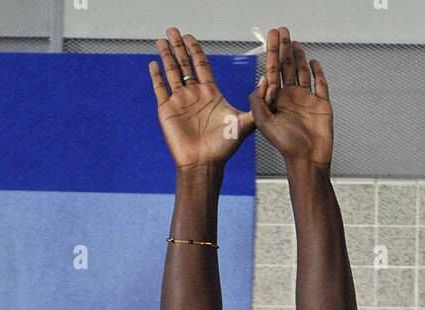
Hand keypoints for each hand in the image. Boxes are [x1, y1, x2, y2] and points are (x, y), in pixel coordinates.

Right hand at [149, 27, 254, 168]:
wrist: (204, 164)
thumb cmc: (224, 148)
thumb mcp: (245, 123)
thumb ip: (258, 103)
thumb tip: (271, 82)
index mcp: (210, 93)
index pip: (201, 65)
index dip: (195, 50)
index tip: (190, 37)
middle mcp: (194, 95)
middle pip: (184, 64)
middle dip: (179, 46)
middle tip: (173, 29)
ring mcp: (180, 102)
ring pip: (171, 72)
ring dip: (166, 55)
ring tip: (162, 40)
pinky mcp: (167, 111)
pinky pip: (160, 89)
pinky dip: (156, 76)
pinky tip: (153, 64)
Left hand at [249, 27, 332, 168]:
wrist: (309, 160)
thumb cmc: (286, 146)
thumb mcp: (264, 124)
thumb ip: (257, 102)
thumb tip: (261, 80)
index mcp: (277, 101)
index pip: (273, 71)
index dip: (272, 52)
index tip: (272, 37)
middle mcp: (291, 98)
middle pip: (287, 67)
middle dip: (284, 49)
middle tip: (283, 31)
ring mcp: (307, 100)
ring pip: (302, 72)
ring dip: (299, 57)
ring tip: (295, 42)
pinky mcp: (322, 104)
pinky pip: (320, 84)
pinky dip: (317, 72)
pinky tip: (313, 62)